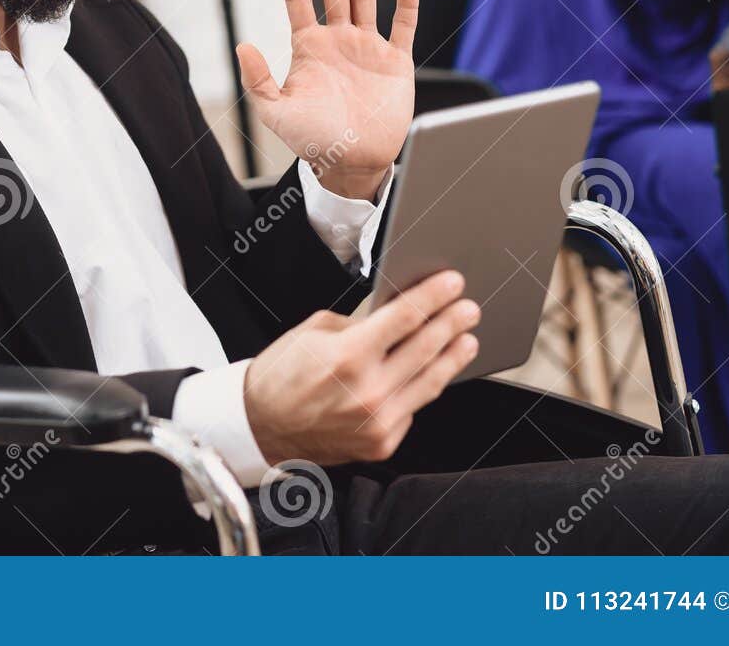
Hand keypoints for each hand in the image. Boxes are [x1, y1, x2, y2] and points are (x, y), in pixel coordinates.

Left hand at [237, 0, 417, 200]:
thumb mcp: (277, 113)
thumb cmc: (312, 140)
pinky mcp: (395, 61)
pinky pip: (403, 26)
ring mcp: (367, 48)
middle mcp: (338, 40)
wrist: (353, 164)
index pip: (298, 0)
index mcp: (308, 47)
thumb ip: (258, 81)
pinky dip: (406, 3)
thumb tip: (241, 46)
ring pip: (367, 0)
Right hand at [243, 270, 480, 464]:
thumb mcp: (314, 332)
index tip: (452, 284)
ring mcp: (378, 422)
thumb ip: (359, 326)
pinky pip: (412, 410)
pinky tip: (431, 373)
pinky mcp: (381, 444)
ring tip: (466, 339)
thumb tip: (395, 318)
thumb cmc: (282, 375)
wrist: (260, 425)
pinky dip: (421, 389)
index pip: (406, 318)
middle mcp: (368, 391)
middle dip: (451, 323)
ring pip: (429, 383)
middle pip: (426, 348)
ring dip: (452, 358)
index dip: (434, 297)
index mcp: (349, 355)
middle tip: (468, 308)